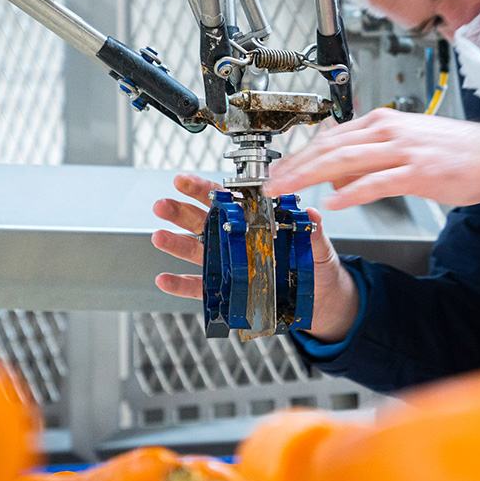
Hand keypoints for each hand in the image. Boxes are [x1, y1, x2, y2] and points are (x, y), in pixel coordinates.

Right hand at [152, 174, 358, 341]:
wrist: (320, 299)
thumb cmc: (316, 267)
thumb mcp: (318, 247)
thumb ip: (312, 231)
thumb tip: (312, 215)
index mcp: (255, 224)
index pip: (226, 202)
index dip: (204, 190)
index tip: (184, 181)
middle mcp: (236, 242)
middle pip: (203, 222)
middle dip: (181, 212)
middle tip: (163, 204)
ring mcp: (228, 266)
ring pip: (196, 251)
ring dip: (176, 243)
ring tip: (159, 236)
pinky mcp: (226, 292)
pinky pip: (200, 287)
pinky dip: (180, 284)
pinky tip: (165, 278)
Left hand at [264, 108, 479, 208]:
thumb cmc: (456, 153)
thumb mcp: (405, 147)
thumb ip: (369, 158)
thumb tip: (337, 174)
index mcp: (382, 123)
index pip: (329, 138)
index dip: (298, 156)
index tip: (277, 172)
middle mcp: (388, 131)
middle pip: (329, 147)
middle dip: (294, 166)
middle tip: (270, 184)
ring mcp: (403, 150)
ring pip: (344, 160)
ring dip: (310, 176)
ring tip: (288, 191)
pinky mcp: (418, 172)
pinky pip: (377, 182)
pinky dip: (352, 191)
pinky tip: (334, 201)